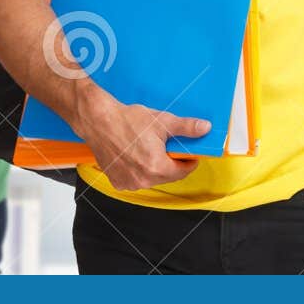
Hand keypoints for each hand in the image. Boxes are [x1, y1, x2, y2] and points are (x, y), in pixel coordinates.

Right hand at [71, 85, 209, 190]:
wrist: (98, 121)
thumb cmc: (127, 121)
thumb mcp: (162, 121)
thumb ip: (186, 127)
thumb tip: (205, 128)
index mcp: (156, 167)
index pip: (183, 171)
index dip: (189, 161)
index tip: (189, 154)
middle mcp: (142, 180)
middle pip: (168, 176)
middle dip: (172, 163)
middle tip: (167, 147)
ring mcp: (128, 183)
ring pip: (152, 179)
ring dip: (156, 168)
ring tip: (150, 149)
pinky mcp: (118, 182)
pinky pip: (136, 180)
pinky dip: (140, 171)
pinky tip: (135, 156)